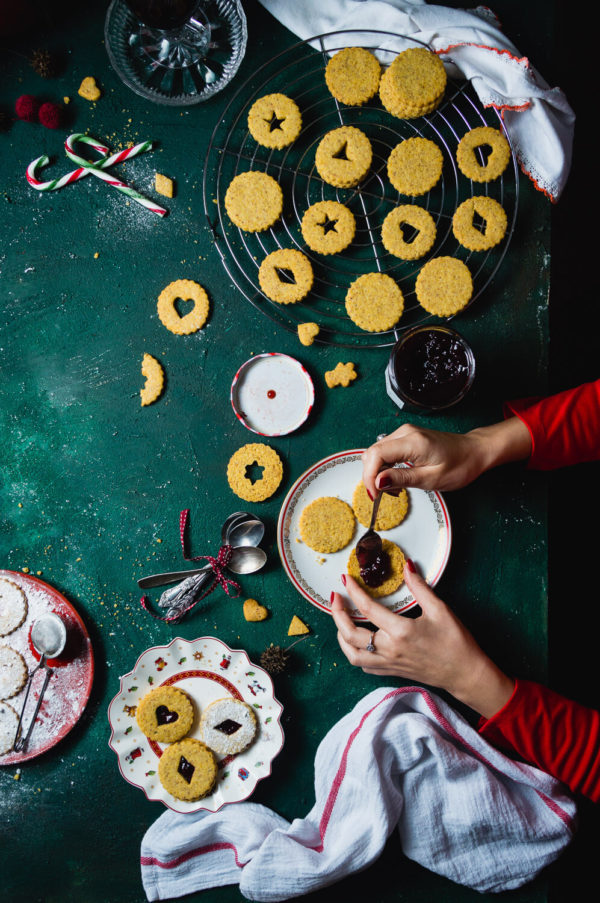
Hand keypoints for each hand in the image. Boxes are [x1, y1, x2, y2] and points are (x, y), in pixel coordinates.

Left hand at [331, 563, 514, 718]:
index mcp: (400, 632)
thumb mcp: (440, 610)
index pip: (368, 608)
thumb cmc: (455, 642)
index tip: (346, 579)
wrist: (465, 674)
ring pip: (352, 654)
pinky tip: (356, 642)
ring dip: (341, 636)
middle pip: (350, 634)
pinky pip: (364, 666)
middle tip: (335, 598)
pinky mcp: (392, 672)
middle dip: (337, 614)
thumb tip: (407, 566)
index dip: (354, 591)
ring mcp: (388, 663)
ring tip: (341, 620)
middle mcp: (389, 649)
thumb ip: (420, 587)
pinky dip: (354, 653)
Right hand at [362, 417, 531, 497]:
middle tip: (385, 495)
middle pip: (372, 453)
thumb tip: (377, 482)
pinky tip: (395, 478)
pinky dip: (385, 466)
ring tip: (394, 488)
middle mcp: (405, 432)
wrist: (474, 451)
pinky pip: (386, 451)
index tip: (374, 495)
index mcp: (412, 441)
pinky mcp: (406, 436)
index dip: (369, 477)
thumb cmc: (460, 465)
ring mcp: (405, 433)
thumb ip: (401, 478)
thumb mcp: (431, 479)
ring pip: (377, 452)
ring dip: (378, 472)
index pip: (375, 455)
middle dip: (372, 476)